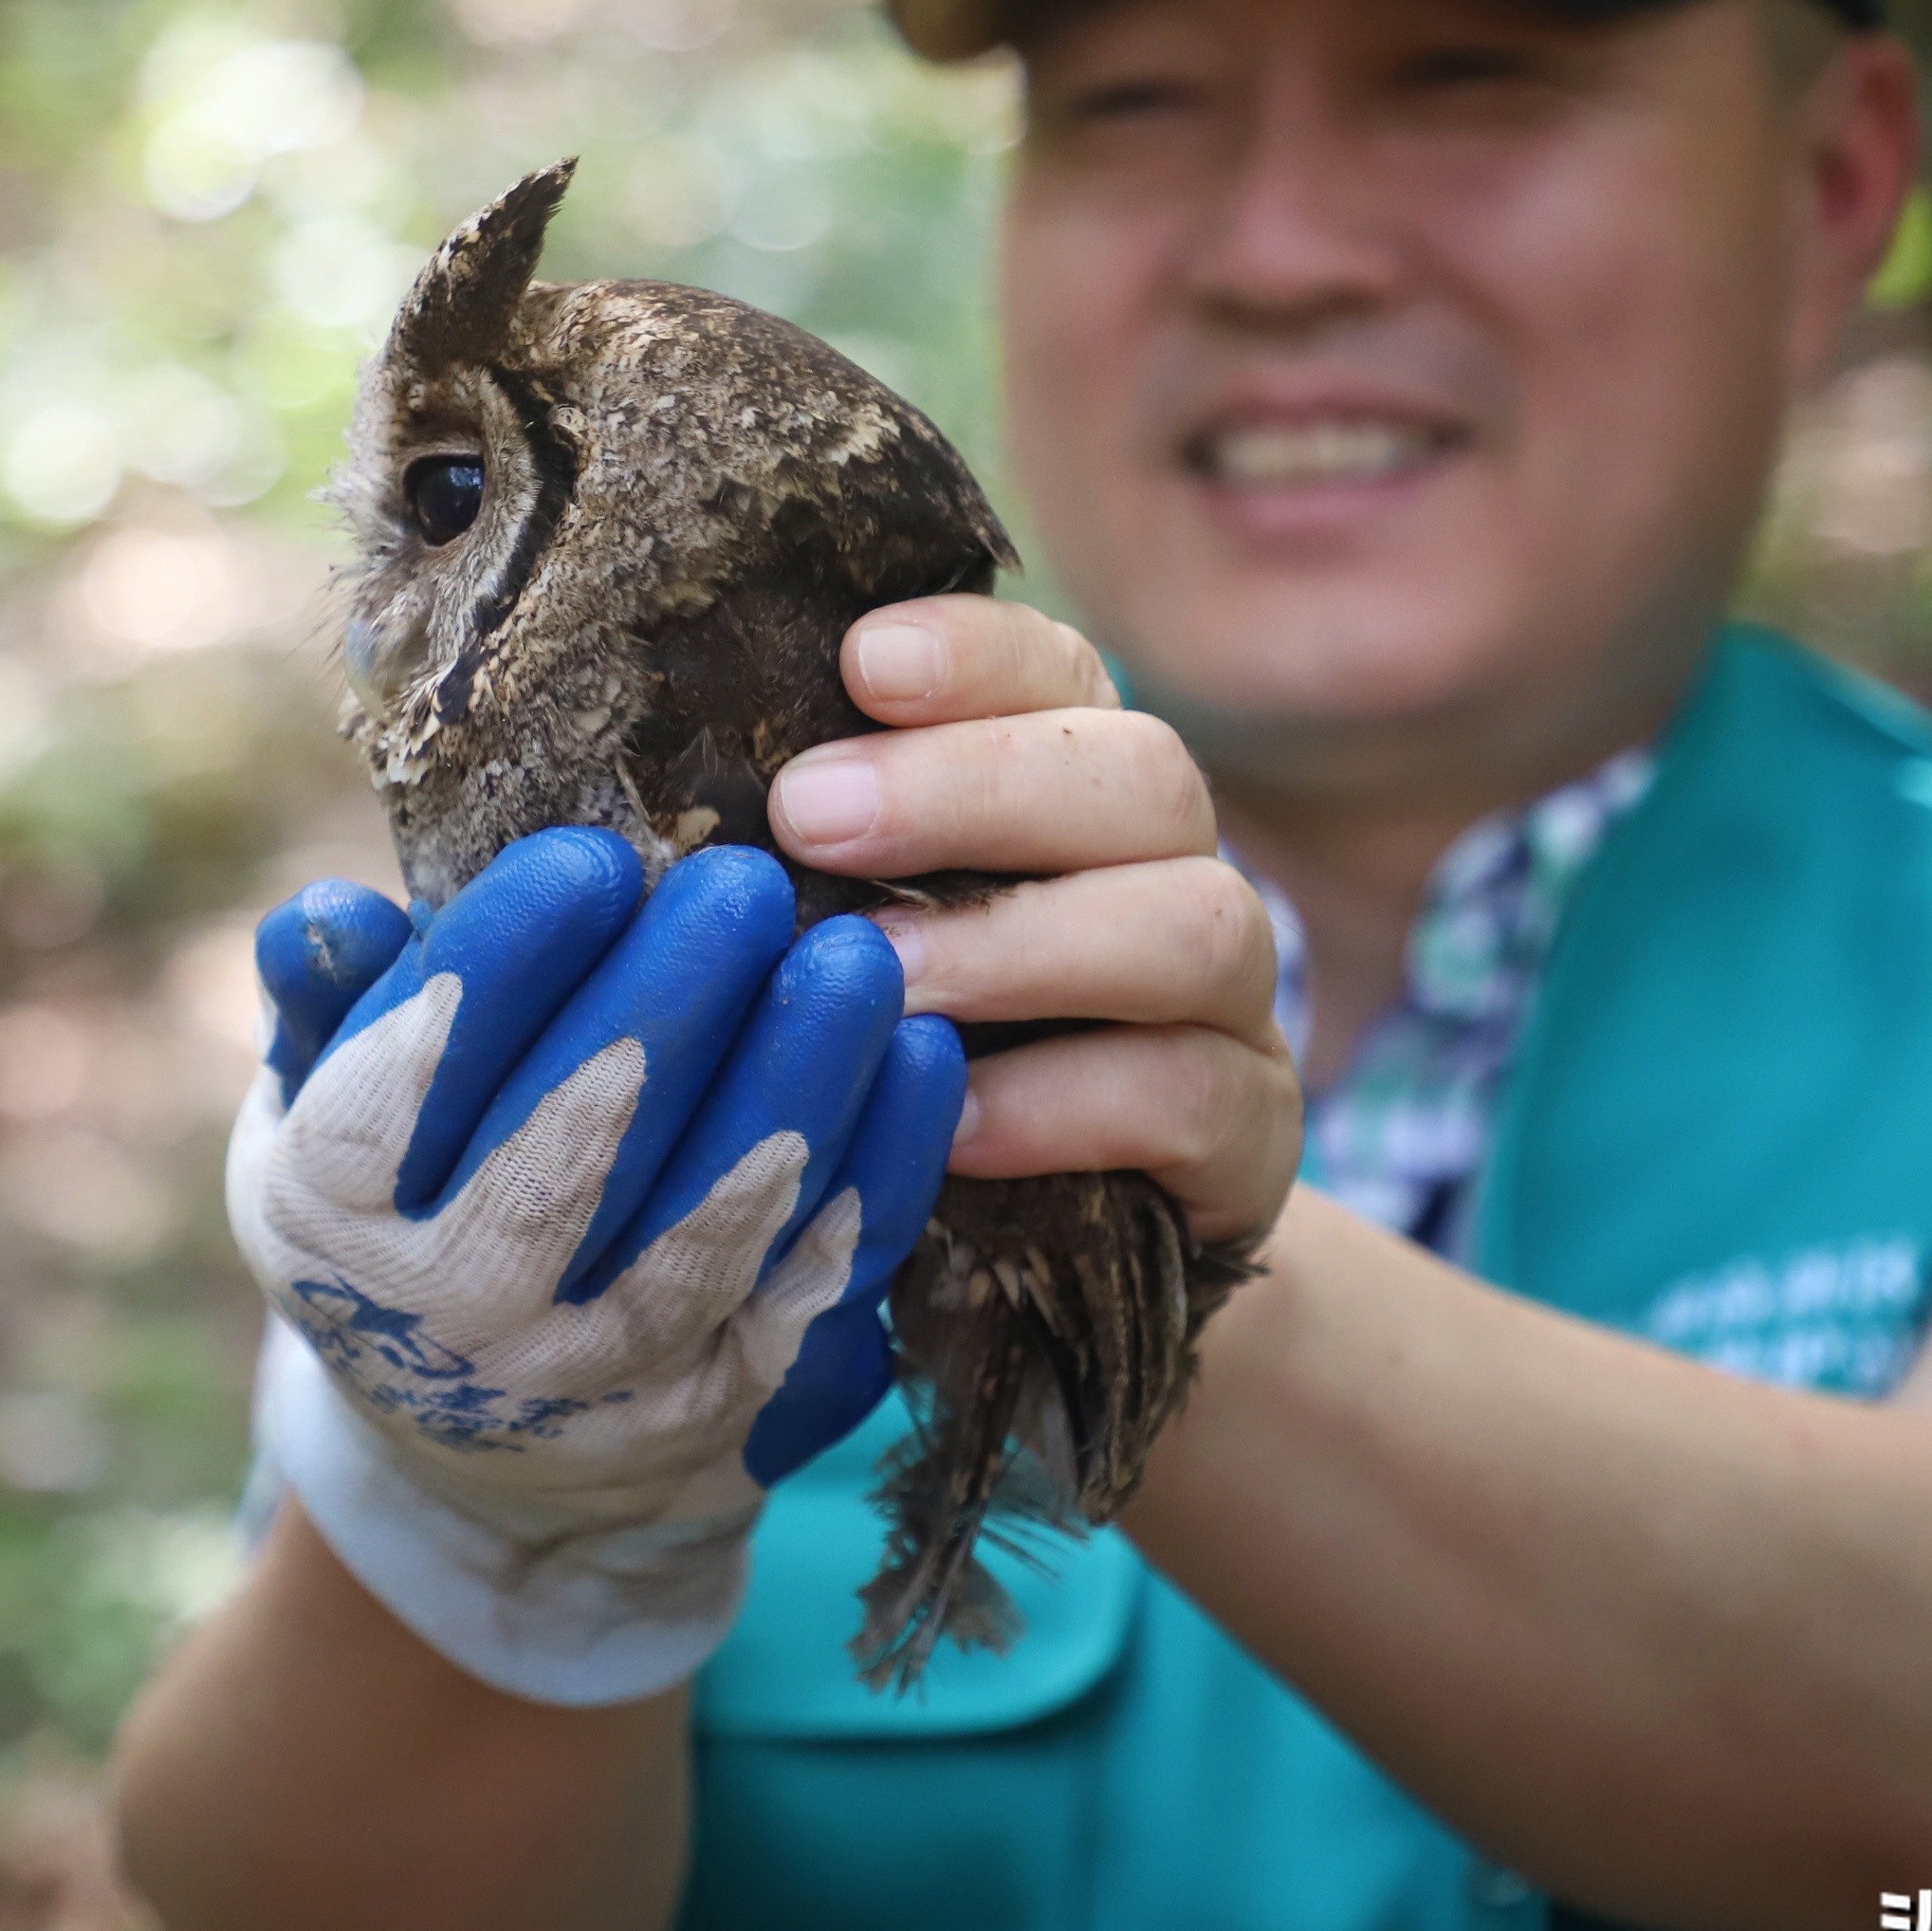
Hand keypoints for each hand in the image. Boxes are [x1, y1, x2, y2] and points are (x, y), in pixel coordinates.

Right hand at [229, 829, 964, 1700]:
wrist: (488, 1463)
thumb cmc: (409, 1213)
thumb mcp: (320, 1110)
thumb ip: (330, 1000)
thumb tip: (330, 911)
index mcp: (333, 1216)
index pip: (408, 1088)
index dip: (505, 966)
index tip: (594, 859)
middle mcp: (457, 1321)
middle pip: (569, 1158)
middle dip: (670, 1007)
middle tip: (745, 883)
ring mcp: (599, 1386)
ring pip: (708, 1229)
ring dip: (793, 1083)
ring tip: (852, 955)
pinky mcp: (733, 1417)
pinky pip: (818, 1283)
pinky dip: (878, 1168)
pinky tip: (919, 1055)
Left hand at [764, 599, 1298, 1250]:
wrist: (1047, 1275)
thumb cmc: (907, 1067)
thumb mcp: (851, 950)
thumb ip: (810, 868)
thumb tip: (680, 798)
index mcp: (1077, 790)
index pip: (1062, 673)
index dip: (977, 655)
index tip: (858, 663)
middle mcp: (1174, 871)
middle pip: (1142, 774)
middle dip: (972, 785)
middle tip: (807, 817)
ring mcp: (1233, 1005)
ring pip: (1197, 923)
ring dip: (1021, 945)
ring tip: (882, 982)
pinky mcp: (1252, 1137)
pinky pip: (1192, 1095)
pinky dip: (1065, 1103)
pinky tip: (952, 1127)